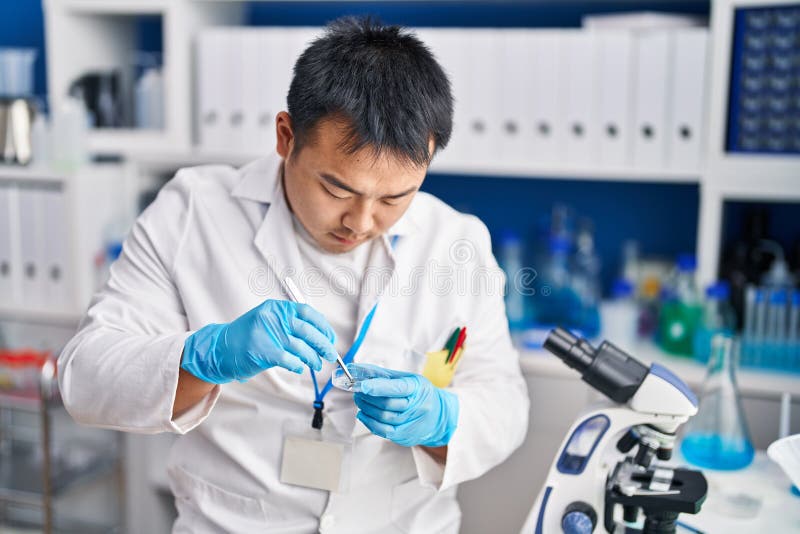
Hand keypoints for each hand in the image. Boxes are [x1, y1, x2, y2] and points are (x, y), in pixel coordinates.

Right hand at [181, 300, 337, 383]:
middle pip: (307, 331)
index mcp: (276, 308)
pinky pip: (289, 359)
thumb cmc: (248, 337)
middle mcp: (273, 318)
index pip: (307, 313)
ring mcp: (267, 334)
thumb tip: (320, 336)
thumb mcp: (268, 322)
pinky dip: (298, 365)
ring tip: (317, 364)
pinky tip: (300, 367)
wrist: (220, 349)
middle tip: (331, 354)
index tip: (330, 337)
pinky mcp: (263, 352)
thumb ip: (290, 325)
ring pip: (301, 347)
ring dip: (313, 358)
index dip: (323, 326)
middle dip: (323, 344)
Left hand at [354, 365, 458, 447]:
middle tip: (357, 391)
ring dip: (366, 408)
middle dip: (367, 397)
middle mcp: (416, 406)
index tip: (362, 385)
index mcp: (417, 388)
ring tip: (360, 400)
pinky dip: (369, 422)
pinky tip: (363, 415)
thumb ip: (382, 374)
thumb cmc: (419, 394)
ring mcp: (411, 423)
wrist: (438, 416)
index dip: (378, 387)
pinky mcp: (404, 435)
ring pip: (383, 417)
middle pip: (387, 403)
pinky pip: (383, 430)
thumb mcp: (407, 378)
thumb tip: (357, 369)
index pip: (397, 388)